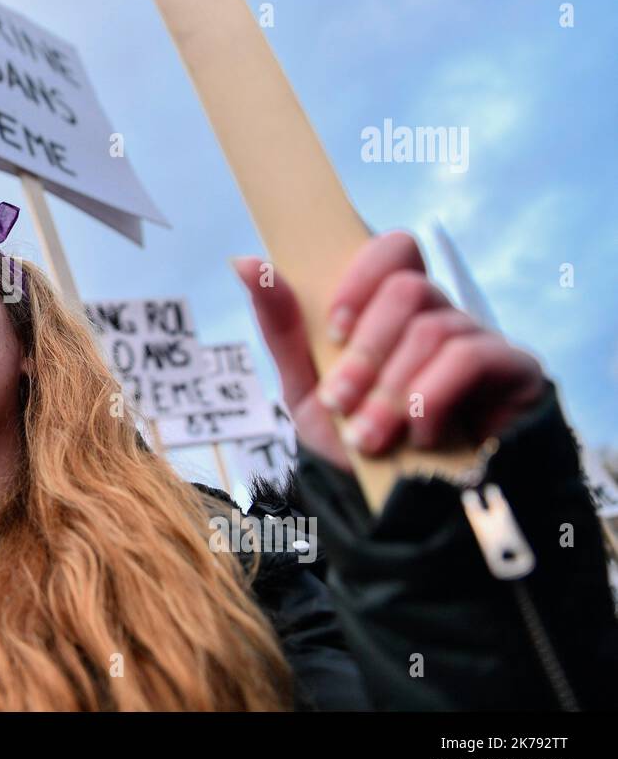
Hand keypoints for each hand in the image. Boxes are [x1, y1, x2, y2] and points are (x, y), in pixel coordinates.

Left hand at [233, 231, 545, 473]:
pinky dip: (430, 397)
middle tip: (339, 402)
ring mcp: (479, 338)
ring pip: (434, 329)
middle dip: (365, 351)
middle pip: (409, 288)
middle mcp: (439, 315)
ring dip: (390, 388)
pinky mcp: (513, 370)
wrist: (399, 509)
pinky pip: (472, 357)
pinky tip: (417, 435)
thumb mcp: (305, 387)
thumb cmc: (353, 438)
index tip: (332, 331)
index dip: (362, 278)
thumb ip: (281, 326)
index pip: (392, 250)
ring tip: (369, 437)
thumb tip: (245, 263)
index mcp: (390, 309)